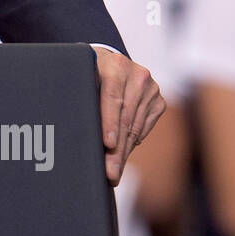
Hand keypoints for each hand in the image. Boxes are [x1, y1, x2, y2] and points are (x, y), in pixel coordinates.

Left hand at [92, 46, 165, 184]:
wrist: (110, 61)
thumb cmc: (88, 74)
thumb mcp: (82, 79)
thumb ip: (81, 98)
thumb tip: (76, 133)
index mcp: (115, 66)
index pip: (111, 98)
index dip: (109, 123)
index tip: (107, 145)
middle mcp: (137, 75)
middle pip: (125, 118)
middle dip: (116, 150)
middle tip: (109, 174)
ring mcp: (151, 88)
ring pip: (135, 127)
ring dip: (124, 152)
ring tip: (114, 173)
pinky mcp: (158, 101)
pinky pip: (144, 128)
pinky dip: (131, 144)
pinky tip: (122, 156)